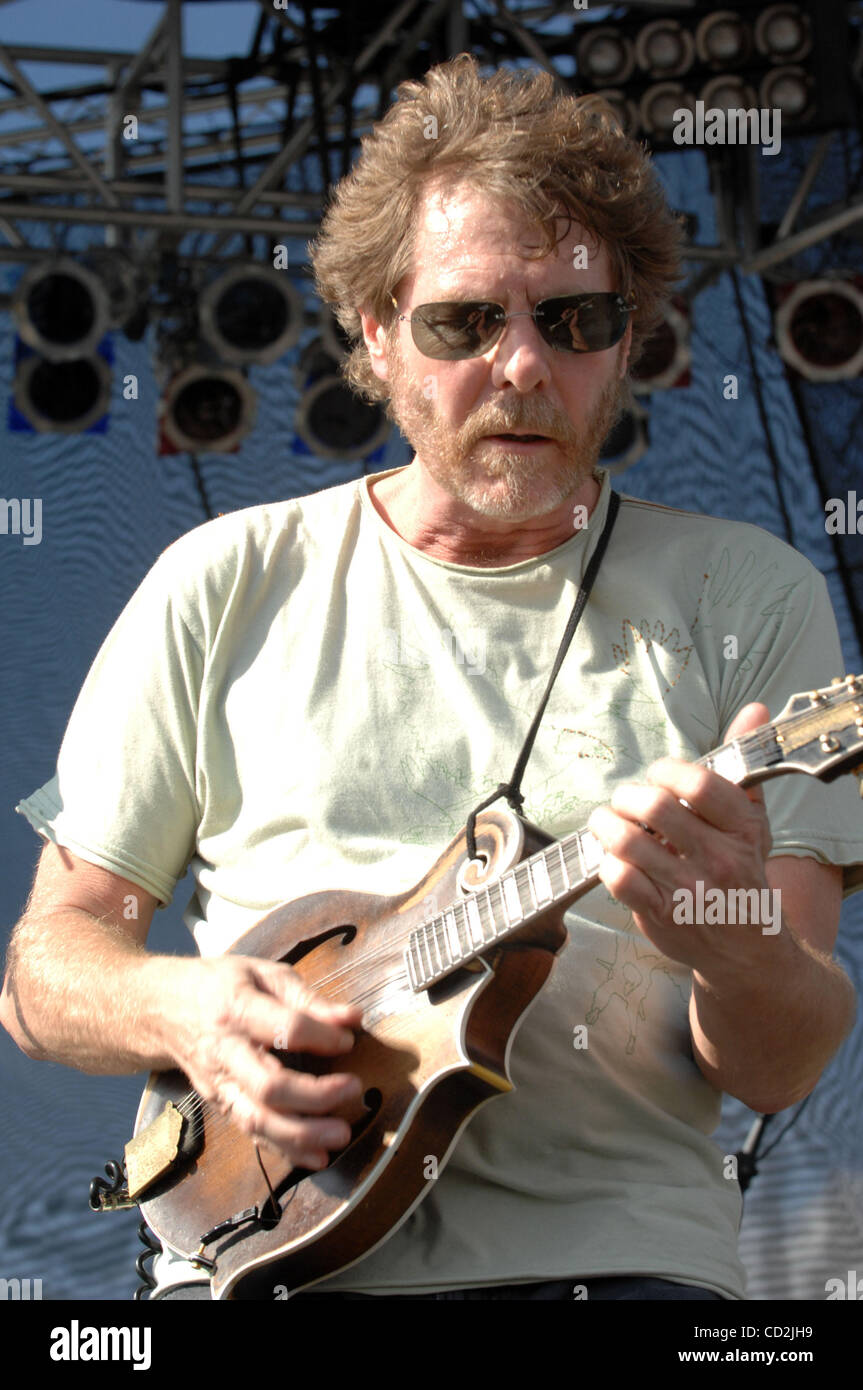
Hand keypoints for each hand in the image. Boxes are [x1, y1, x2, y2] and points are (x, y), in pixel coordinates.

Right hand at [164, 954, 364, 1169]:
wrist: (162, 1009)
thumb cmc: (220, 986)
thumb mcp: (263, 973)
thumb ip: (308, 998)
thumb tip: (352, 1018)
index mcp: (235, 1009)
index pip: (283, 1029)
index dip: (321, 1037)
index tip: (348, 1040)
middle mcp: (224, 1053)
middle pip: (267, 1086)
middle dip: (314, 1096)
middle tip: (354, 1090)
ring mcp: (219, 1085)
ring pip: (257, 1120)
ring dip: (301, 1135)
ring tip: (340, 1135)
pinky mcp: (220, 1105)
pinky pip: (252, 1134)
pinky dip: (285, 1151)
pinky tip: (317, 1156)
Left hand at [586, 704, 773, 970]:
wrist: (748, 951)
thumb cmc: (743, 874)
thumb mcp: (753, 820)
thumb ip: (743, 764)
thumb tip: (753, 709)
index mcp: (743, 829)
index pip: (697, 782)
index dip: (666, 770)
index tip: (657, 776)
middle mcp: (718, 859)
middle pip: (655, 807)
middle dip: (629, 796)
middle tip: (625, 800)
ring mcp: (689, 890)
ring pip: (628, 841)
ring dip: (606, 824)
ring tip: (607, 822)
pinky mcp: (662, 915)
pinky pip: (618, 877)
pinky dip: (606, 861)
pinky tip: (611, 857)